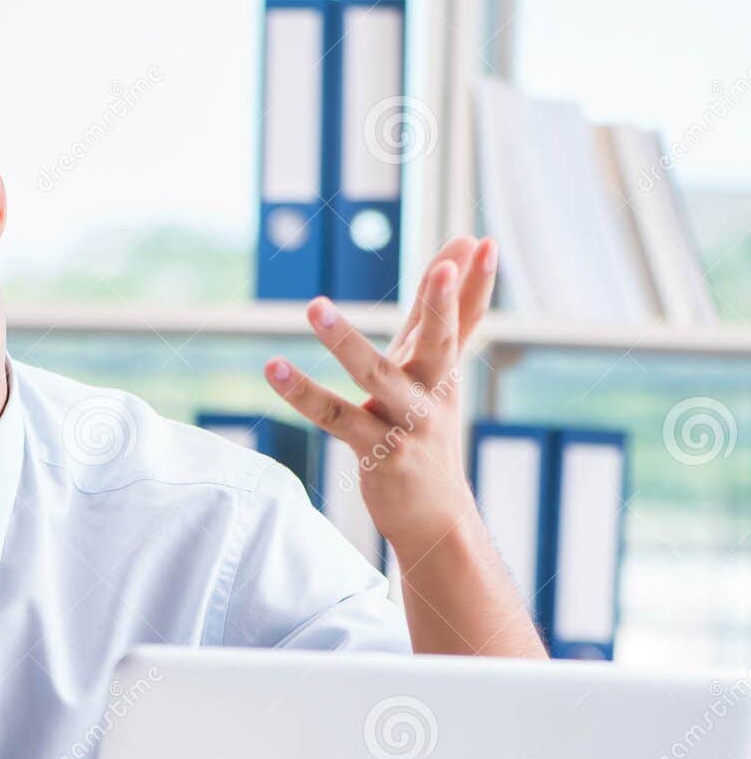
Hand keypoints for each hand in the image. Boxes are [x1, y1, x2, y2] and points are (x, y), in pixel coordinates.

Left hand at [262, 235, 497, 556]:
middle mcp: (432, 394)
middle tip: (444, 266)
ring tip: (316, 305)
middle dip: (442, 305)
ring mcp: (407, 425)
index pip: (466, 320)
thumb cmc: (427, 432)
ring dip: (347, 341)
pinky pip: (336, 418)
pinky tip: (275, 368)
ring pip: (378, 377)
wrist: (434, 517)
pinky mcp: (377, 453)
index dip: (477, 283)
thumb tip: (469, 245)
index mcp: (443, 371)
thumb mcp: (438, 373)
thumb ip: (446, 316)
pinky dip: (304, 395)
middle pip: (440, 343)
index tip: (483, 241)